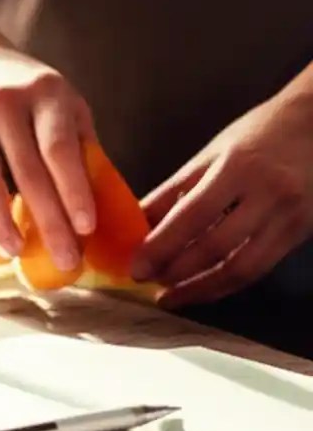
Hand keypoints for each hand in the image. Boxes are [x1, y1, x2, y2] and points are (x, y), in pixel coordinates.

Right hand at [0, 45, 96, 270]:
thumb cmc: (28, 91)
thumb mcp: (63, 102)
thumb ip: (79, 144)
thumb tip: (100, 202)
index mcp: (45, 94)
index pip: (59, 149)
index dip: (73, 190)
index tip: (86, 228)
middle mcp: (5, 105)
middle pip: (27, 173)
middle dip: (47, 222)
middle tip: (64, 260)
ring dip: (0, 224)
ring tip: (15, 253)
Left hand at [132, 92, 312, 308]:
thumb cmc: (259, 134)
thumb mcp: (211, 154)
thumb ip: (173, 191)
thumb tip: (134, 224)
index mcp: (238, 168)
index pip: (193, 216)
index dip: (162, 247)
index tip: (136, 268)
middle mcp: (269, 195)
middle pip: (216, 248)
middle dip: (177, 273)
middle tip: (148, 283)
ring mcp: (290, 216)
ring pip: (241, 268)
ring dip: (201, 288)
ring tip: (171, 296)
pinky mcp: (302, 233)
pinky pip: (260, 269)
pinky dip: (226, 283)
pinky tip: (203, 288)